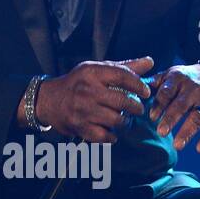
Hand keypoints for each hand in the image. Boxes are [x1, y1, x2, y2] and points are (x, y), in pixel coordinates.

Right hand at [31, 56, 153, 142]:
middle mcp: (87, 91)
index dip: (139, 85)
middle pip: (122, 101)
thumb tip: (150, 62)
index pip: (122, 76)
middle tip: (138, 108)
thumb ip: (125, 67)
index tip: (146, 92)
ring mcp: (83, 110)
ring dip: (124, 122)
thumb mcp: (98, 70)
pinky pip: (105, 136)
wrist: (49, 100)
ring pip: (116, 120)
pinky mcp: (80, 127)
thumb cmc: (78, 83)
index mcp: (92, 73)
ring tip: (124, 120)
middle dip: (135, 107)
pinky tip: (112, 132)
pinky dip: (112, 137)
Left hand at [148, 62, 199, 152]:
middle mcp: (194, 90)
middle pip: (181, 105)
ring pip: (198, 117)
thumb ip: (154, 82)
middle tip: (161, 132)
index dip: (159, 105)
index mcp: (178, 79)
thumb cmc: (184, 79)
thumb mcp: (170, 74)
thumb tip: (138, 90)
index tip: (152, 117)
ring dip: (187, 132)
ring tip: (177, 146)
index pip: (167, 92)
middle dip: (171, 119)